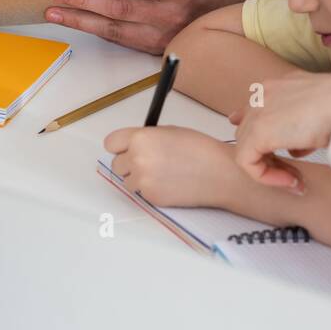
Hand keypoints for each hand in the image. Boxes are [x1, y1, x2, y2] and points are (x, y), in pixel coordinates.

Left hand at [47, 0, 240, 52]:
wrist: (228, 8)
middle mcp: (171, 16)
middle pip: (121, 10)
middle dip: (85, 1)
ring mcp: (163, 36)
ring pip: (116, 31)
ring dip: (82, 21)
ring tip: (56, 12)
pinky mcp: (156, 48)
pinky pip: (121, 41)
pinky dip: (96, 31)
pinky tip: (77, 22)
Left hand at [103, 126, 234, 205]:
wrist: (219, 172)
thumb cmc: (200, 149)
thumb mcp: (169, 131)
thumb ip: (146, 137)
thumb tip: (133, 145)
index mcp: (141, 138)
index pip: (111, 143)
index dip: (120, 146)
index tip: (126, 148)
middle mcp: (137, 159)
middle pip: (116, 164)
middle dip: (129, 163)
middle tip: (149, 161)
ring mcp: (143, 181)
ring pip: (127, 181)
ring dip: (138, 178)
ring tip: (162, 173)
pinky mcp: (151, 198)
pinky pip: (141, 193)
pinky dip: (151, 189)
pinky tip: (168, 183)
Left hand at [230, 71, 330, 189]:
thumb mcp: (323, 114)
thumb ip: (302, 127)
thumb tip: (296, 148)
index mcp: (281, 85)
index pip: (255, 108)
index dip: (259, 135)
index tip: (275, 157)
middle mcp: (265, 93)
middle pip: (248, 131)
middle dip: (269, 158)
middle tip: (295, 176)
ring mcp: (258, 110)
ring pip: (246, 148)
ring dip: (271, 170)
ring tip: (296, 180)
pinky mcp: (258, 131)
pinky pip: (247, 162)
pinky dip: (266, 177)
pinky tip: (292, 181)